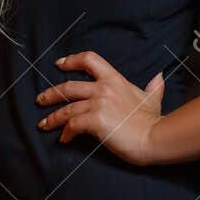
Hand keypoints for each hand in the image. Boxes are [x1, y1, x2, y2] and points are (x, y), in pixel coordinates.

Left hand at [35, 51, 165, 166]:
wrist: (154, 137)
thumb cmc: (152, 120)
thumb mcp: (152, 99)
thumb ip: (153, 87)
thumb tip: (158, 77)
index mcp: (114, 80)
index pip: (89, 60)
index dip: (72, 60)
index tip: (59, 64)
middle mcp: (103, 88)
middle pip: (69, 86)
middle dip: (51, 94)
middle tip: (41, 100)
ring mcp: (98, 104)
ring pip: (67, 108)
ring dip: (53, 117)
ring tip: (44, 124)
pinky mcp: (94, 121)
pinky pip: (72, 125)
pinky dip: (66, 132)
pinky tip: (64, 139)